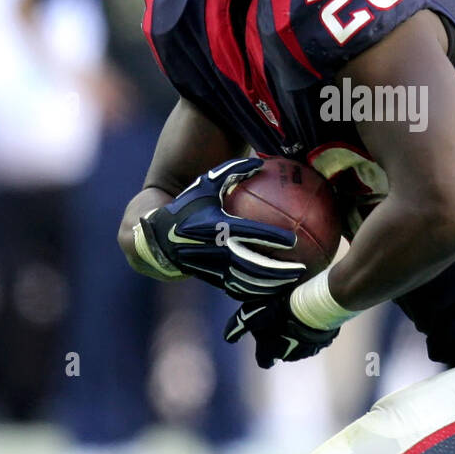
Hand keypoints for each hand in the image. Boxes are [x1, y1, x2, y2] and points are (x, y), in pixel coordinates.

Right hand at [133, 157, 306, 296]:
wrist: (153, 236)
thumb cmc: (185, 205)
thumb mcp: (205, 184)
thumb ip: (232, 171)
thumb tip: (261, 162)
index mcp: (215, 226)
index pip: (249, 234)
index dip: (271, 238)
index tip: (292, 240)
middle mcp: (214, 250)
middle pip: (252, 266)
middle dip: (277, 271)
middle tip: (301, 269)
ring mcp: (212, 268)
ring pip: (247, 282)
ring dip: (271, 285)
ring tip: (293, 282)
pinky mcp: (210, 279)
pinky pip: (237, 287)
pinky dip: (257, 290)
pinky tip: (274, 289)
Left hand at [223, 296, 339, 367]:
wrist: (313, 303)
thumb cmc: (280, 308)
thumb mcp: (253, 313)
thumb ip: (239, 326)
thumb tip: (227, 338)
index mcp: (271, 351)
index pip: (264, 361)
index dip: (264, 353)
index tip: (265, 343)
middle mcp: (290, 355)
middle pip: (284, 354)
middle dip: (282, 343)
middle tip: (282, 324)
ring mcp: (309, 350)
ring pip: (301, 348)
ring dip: (299, 338)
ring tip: (298, 319)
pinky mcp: (325, 341)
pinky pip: (318, 340)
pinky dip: (314, 333)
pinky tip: (312, 318)